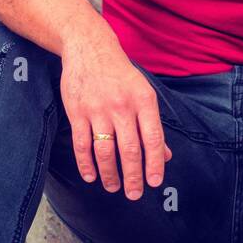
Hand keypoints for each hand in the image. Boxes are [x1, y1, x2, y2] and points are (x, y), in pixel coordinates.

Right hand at [59, 34, 171, 199]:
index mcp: (143, 100)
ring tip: (113, 187)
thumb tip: (165, 155)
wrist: (89, 48)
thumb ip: (153, 125)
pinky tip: (91, 176)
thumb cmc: (120, 74)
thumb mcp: (143, 93)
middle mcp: (121, 105)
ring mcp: (97, 109)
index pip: (152, 138)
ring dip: (110, 174)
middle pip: (129, 150)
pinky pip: (82, 144)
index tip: (155, 183)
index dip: (155, 164)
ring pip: (105, 151)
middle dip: (132, 177)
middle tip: (134, 194)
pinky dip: (86, 164)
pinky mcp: (77, 111)